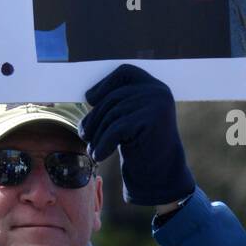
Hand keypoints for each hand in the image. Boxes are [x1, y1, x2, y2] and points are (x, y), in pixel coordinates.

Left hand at [79, 64, 194, 205]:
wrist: (161, 174)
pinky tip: (98, 156)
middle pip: (113, 97)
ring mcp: (157, 104)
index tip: (90, 99)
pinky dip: (103, 144)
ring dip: (97, 134)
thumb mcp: (129, 118)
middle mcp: (158, 91)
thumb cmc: (141, 144)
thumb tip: (88, 95)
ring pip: (112, 114)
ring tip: (92, 150)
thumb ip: (116, 102)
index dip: (105, 83)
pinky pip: (116, 129)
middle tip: (84, 135)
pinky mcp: (151, 120)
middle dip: (95, 117)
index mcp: (154, 86)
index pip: (125, 72)